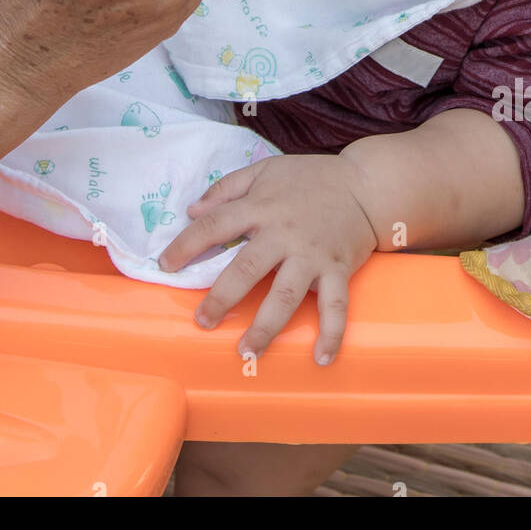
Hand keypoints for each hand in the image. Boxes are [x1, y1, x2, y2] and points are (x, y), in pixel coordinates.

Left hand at [157, 154, 378, 365]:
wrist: (365, 186)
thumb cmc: (310, 178)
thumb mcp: (264, 171)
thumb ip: (226, 188)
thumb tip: (192, 210)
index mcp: (262, 206)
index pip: (216, 225)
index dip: (187, 245)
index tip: (165, 265)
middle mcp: (285, 233)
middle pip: (247, 267)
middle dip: (222, 297)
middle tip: (202, 322)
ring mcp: (312, 255)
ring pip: (286, 295)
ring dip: (265, 326)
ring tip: (245, 352)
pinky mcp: (338, 270)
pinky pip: (335, 306)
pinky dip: (331, 334)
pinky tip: (321, 359)